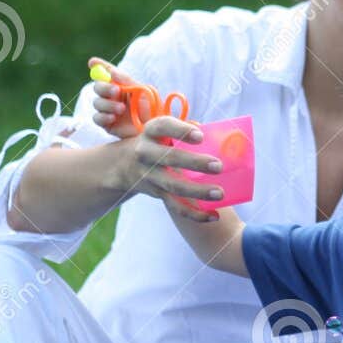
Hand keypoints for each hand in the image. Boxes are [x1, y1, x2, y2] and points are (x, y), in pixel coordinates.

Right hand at [88, 57, 143, 139]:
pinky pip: (97, 118)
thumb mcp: (142, 92)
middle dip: (105, 88)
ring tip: (121, 109)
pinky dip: (104, 116)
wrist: (154, 131)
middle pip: (98, 87)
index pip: (107, 72)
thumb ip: (127, 81)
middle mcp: (112, 96)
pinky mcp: (106, 124)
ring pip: (97, 102)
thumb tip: (112, 72)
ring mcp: (108, 109)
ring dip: (108, 104)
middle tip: (116, 91)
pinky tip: (113, 118)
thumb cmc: (151, 110)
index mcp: (121, 85)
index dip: (98, 66)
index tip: (92, 62)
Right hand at [93, 63, 223, 222]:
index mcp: (151, 132)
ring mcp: (150, 176)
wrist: (123, 164)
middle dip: (195, 163)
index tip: (200, 136)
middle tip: (218, 166)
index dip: (181, 131)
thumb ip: (185, 130)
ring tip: (219, 193)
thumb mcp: (162, 131)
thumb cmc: (156, 141)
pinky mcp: (157, 193)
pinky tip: (214, 216)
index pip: (163, 127)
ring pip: (174, 186)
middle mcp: (146, 153)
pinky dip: (195, 214)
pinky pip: (176, 206)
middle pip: (170, 158)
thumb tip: (215, 133)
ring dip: (198, 191)